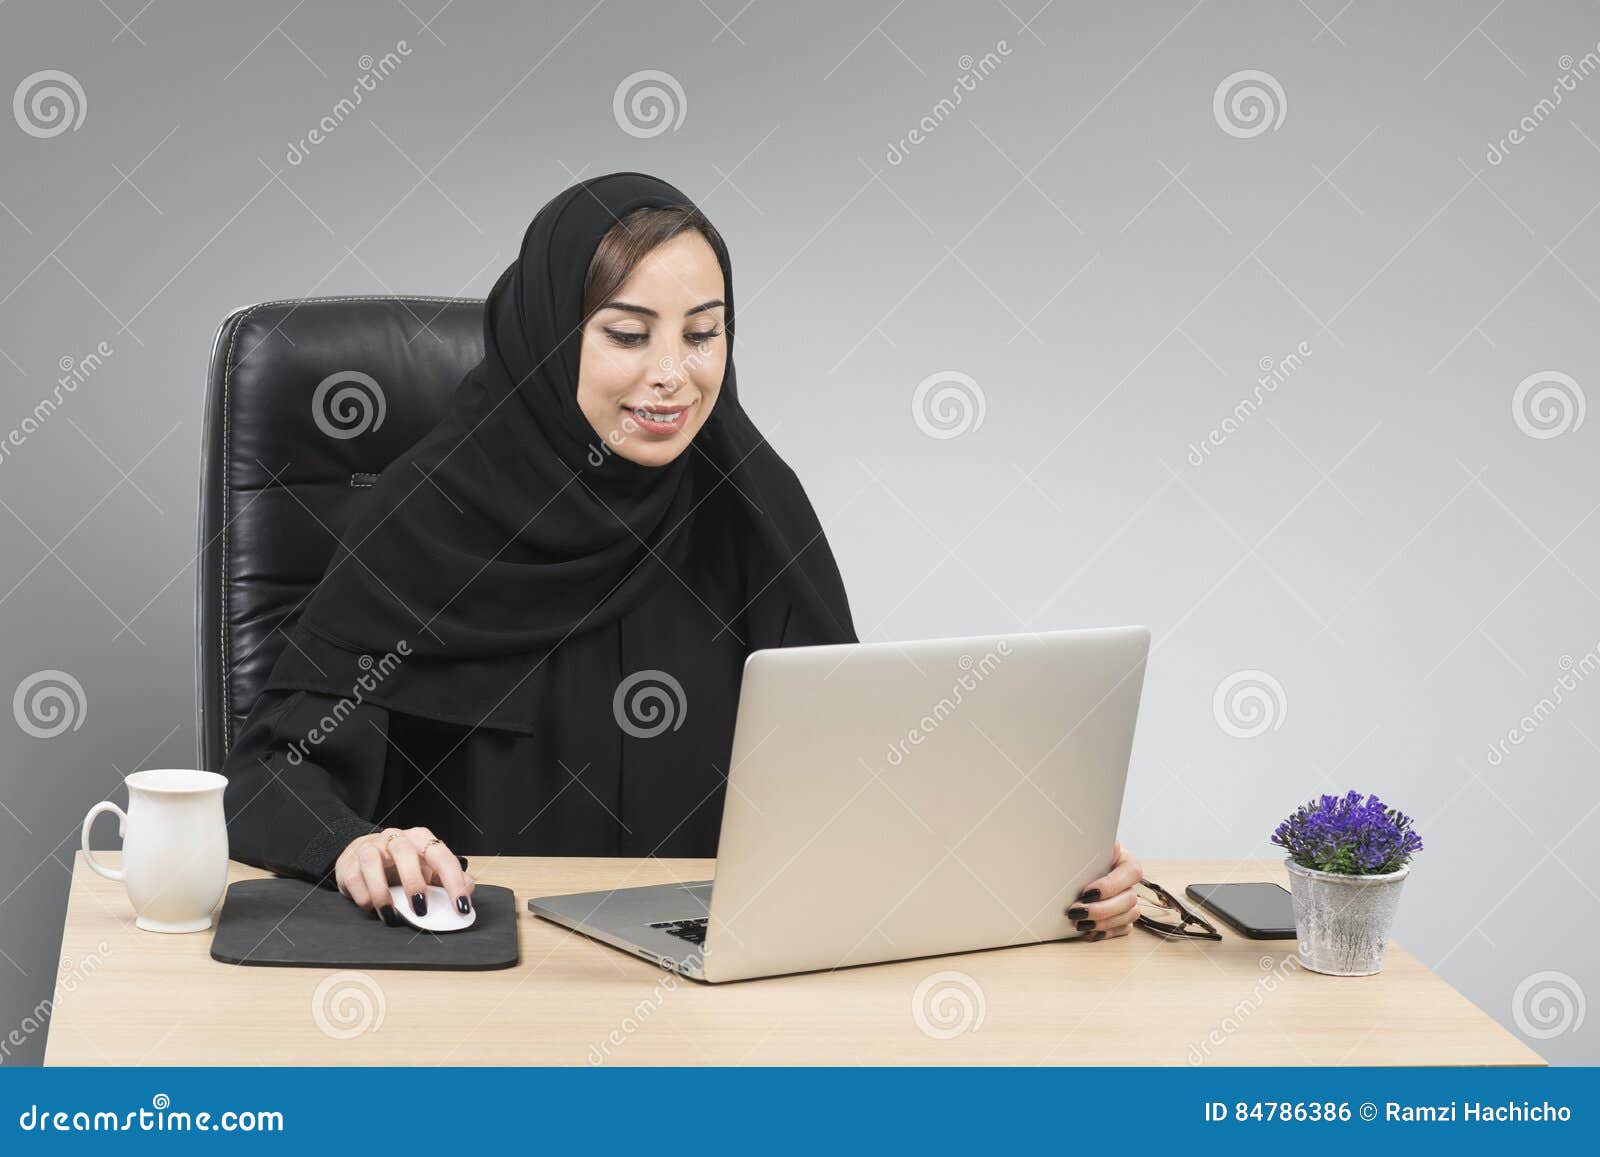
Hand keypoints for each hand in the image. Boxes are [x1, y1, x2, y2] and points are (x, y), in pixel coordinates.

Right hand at [334, 826, 473, 925]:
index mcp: (421, 839)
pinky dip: (364, 898)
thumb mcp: (428, 868)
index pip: (442, 857)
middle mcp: (396, 839)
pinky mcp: (350, 863)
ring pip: (373, 863)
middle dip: (414, 882)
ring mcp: (371, 848)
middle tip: (420, 910)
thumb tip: (468, 891)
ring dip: (382, 893)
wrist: (363, 853)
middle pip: (405, 853)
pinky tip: (372, 909)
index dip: (454, 882)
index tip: (460, 907)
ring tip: (391, 916)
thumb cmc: (402, 864)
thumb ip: (448, 879)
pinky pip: (354, 879)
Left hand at [1067, 840, 1141, 941]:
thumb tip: (1074, 849)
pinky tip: (1089, 932)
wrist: (1068, 867)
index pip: (1131, 872)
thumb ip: (1086, 848)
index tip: (1086, 892)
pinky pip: (1124, 929)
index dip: (1111, 885)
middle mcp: (1129, 881)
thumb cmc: (1077, 855)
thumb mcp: (1082, 848)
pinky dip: (1107, 932)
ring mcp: (1128, 900)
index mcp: (1125, 860)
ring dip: (1104, 922)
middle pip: (1130, 898)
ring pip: (1129, 915)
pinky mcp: (1123, 916)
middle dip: (1102, 909)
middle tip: (1076, 911)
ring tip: (1079, 923)